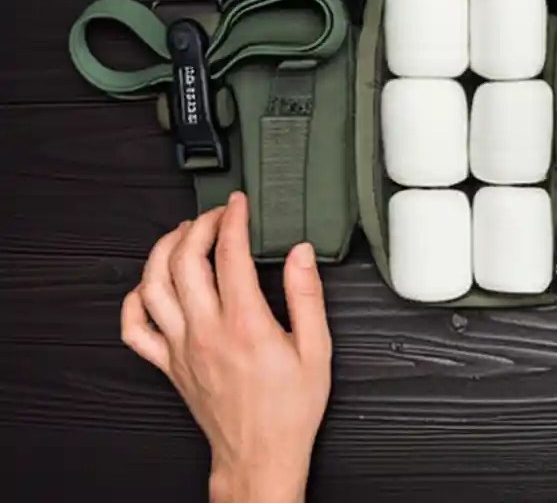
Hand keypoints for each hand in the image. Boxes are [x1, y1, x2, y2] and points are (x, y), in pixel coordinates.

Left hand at [120, 192, 331, 502]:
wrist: (261, 454)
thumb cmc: (290, 408)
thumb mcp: (318, 349)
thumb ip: (307, 296)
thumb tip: (300, 253)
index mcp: (245, 324)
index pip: (229, 255)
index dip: (233, 220)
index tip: (239, 205)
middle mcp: (206, 331)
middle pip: (185, 261)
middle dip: (198, 226)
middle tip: (215, 215)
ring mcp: (181, 347)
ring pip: (153, 286)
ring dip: (163, 251)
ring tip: (181, 235)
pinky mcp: (168, 365)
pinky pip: (134, 329)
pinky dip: (135, 300)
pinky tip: (150, 286)